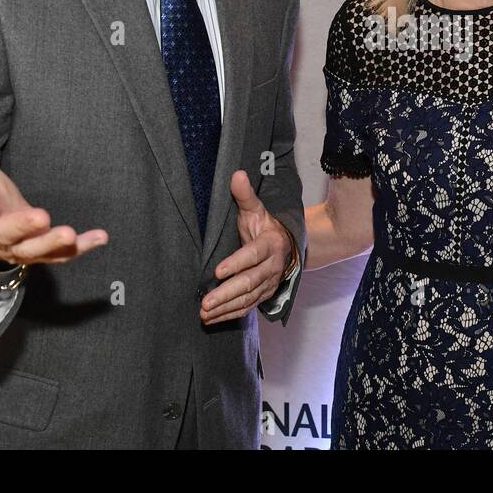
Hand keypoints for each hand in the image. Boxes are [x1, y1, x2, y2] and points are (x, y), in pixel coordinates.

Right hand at [0, 117, 107, 266]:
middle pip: (6, 235)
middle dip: (22, 227)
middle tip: (40, 217)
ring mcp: (18, 248)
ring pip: (33, 249)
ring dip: (52, 243)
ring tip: (70, 234)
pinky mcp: (40, 252)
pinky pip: (60, 254)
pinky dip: (80, 248)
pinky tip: (101, 237)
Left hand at [201, 170, 294, 324]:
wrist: (287, 246)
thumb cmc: (264, 226)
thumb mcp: (256, 209)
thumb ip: (245, 195)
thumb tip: (237, 174)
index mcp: (269, 243)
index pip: (253, 255)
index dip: (237, 263)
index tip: (218, 271)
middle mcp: (272, 266)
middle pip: (249, 282)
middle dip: (227, 293)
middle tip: (206, 302)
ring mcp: (269, 283)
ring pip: (248, 298)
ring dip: (226, 307)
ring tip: (205, 312)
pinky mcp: (264, 295)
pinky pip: (248, 307)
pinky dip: (230, 314)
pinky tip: (213, 318)